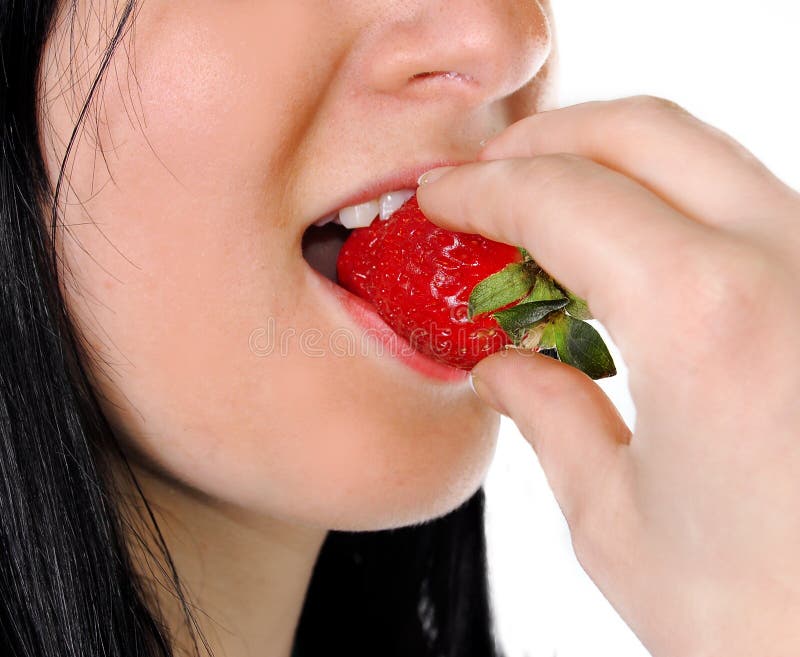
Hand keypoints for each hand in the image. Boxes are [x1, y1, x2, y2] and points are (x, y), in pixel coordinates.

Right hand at [416, 96, 799, 656]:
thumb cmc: (766, 623)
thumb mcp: (618, 525)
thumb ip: (549, 420)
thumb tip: (502, 368)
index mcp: (705, 317)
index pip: (562, 195)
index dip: (481, 187)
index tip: (440, 197)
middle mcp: (788, 264)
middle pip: (643, 131)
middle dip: (546, 139)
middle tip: (485, 178)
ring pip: (703, 155)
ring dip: (609, 164)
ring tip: (543, 212)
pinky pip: (746, 207)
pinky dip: (669, 204)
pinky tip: (625, 258)